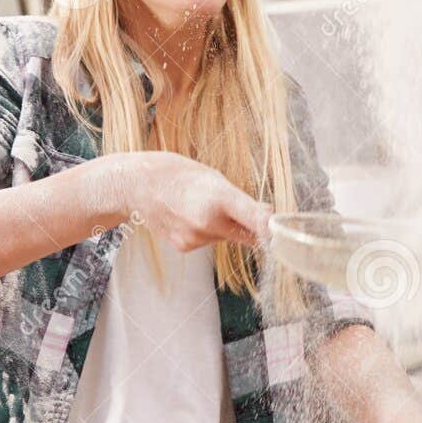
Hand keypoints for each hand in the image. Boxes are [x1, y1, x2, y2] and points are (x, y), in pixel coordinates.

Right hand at [103, 152, 270, 251]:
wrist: (139, 184)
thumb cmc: (181, 175)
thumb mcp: (216, 179)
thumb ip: (243, 201)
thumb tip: (270, 217)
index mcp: (219, 198)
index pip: (256, 220)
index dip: (272, 229)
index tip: (282, 233)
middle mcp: (208, 222)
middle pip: (247, 234)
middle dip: (251, 227)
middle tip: (244, 211)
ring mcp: (195, 238)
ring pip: (227, 238)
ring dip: (225, 227)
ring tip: (201, 206)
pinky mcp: (185, 248)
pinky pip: (209, 242)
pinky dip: (207, 232)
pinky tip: (190, 217)